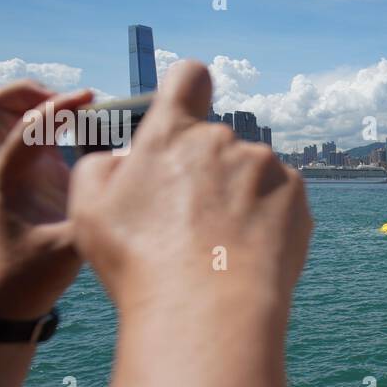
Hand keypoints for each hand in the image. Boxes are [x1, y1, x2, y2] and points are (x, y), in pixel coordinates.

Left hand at [0, 82, 95, 317]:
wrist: (19, 285)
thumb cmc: (39, 269)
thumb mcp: (71, 245)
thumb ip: (96, 214)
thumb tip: (131, 185)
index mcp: (11, 176)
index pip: (29, 124)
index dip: (60, 106)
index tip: (92, 100)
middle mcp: (9, 163)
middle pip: (1, 103)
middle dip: (36, 93)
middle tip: (76, 104)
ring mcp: (19, 163)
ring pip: (13, 109)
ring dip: (42, 100)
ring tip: (81, 111)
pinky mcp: (34, 167)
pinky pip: (36, 125)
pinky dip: (56, 115)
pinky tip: (87, 127)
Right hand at [68, 61, 311, 326]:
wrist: (210, 310)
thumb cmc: (141, 262)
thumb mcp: (89, 210)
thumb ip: (101, 166)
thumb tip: (124, 158)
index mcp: (172, 131)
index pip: (188, 77)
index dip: (188, 89)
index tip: (187, 110)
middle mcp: (223, 138)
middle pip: (216, 144)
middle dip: (206, 172)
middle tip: (189, 224)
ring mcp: (265, 165)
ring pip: (250, 174)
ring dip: (238, 198)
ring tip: (219, 248)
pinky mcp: (296, 196)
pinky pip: (279, 199)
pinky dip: (266, 220)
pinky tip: (247, 253)